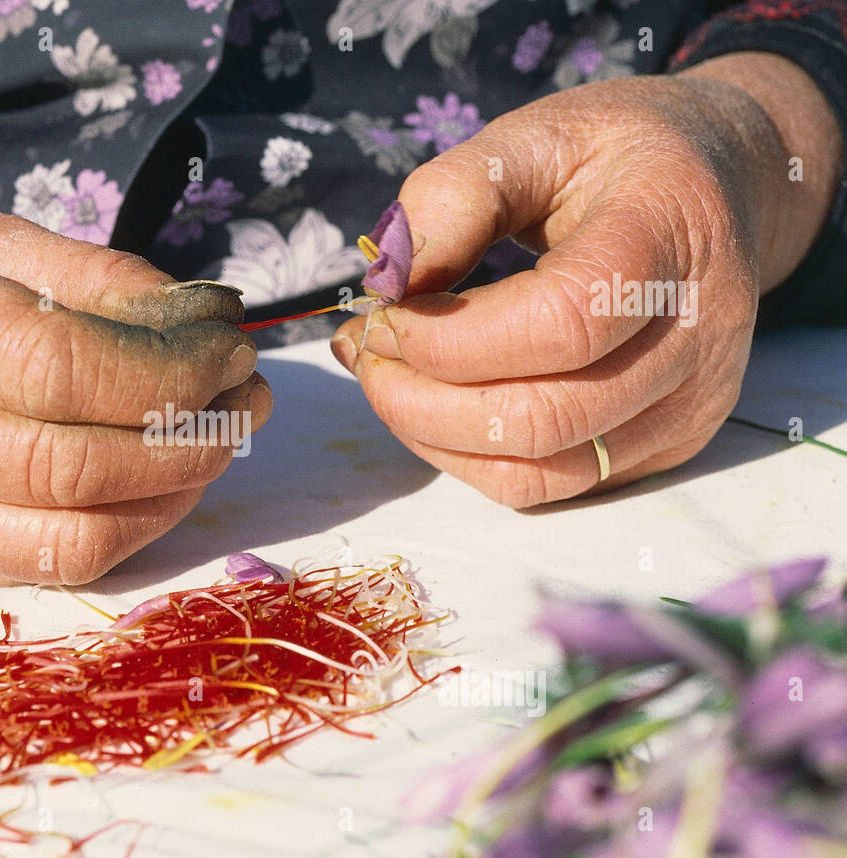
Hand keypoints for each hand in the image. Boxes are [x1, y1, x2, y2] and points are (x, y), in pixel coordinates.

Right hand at [0, 209, 269, 584]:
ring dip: (175, 494)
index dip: (167, 372)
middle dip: (189, 438)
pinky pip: (51, 566)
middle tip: (246, 396)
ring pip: (71, 537)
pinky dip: (131, 527)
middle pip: (68, 467)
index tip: (231, 349)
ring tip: (221, 437)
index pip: (55, 369)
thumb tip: (211, 324)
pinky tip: (164, 480)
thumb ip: (98, 278)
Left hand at [331, 53, 839, 507]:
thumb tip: (387, 282)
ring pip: (539, 470)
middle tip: (366, 353)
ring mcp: (691, 402)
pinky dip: (469, 457)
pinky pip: (550, 485)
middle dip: (421, 400)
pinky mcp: (669, 444)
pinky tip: (432, 403)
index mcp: (670, 236)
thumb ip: (454, 196)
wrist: (729, 185)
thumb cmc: (618, 156)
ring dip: (434, 437)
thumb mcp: (535, 134)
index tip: (383, 313)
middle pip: (544, 417)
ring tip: (386, 378)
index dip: (450, 339)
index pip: (562, 324)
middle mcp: (697, 336)